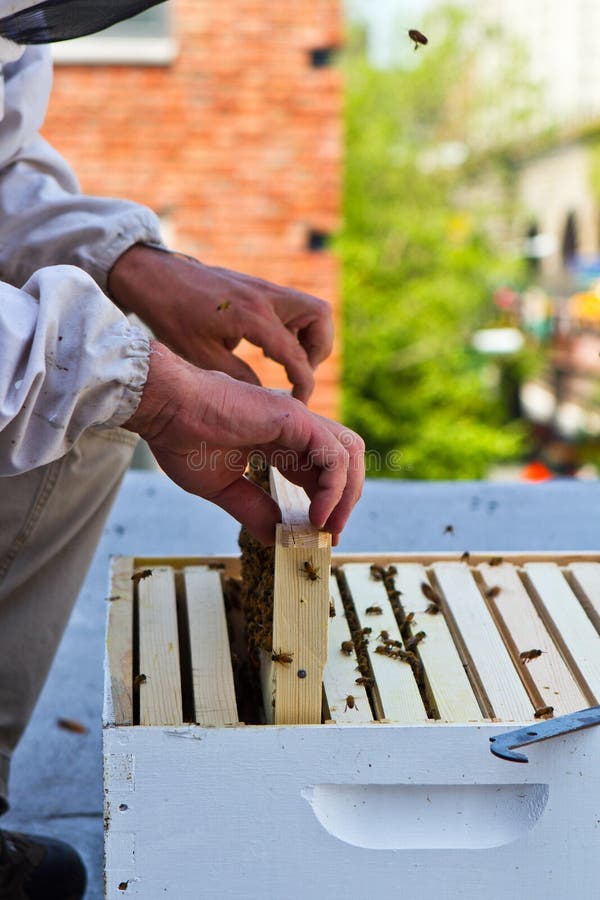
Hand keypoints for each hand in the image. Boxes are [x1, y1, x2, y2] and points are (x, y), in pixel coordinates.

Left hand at [108, 244, 333, 403]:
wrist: (154, 276)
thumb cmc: (171, 315)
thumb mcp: (200, 355)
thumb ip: (238, 377)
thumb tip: (266, 398)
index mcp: (252, 315)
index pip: (295, 354)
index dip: (304, 382)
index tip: (300, 402)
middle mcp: (265, 297)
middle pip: (320, 316)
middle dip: (319, 349)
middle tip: (299, 371)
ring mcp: (264, 288)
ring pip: (311, 309)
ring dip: (310, 337)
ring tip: (288, 362)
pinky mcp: (258, 288)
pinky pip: (292, 307)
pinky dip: (293, 328)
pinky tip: (269, 347)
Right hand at [123, 341, 363, 544]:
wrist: (165, 410)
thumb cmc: (182, 438)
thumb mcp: (222, 486)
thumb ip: (253, 508)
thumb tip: (276, 536)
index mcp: (279, 440)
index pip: (320, 471)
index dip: (327, 503)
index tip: (318, 534)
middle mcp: (295, 428)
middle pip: (344, 461)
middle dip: (345, 500)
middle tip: (329, 535)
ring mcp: (298, 420)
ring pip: (349, 454)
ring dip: (347, 494)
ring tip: (327, 527)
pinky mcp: (296, 419)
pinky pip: (334, 456)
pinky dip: (334, 489)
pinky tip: (316, 514)